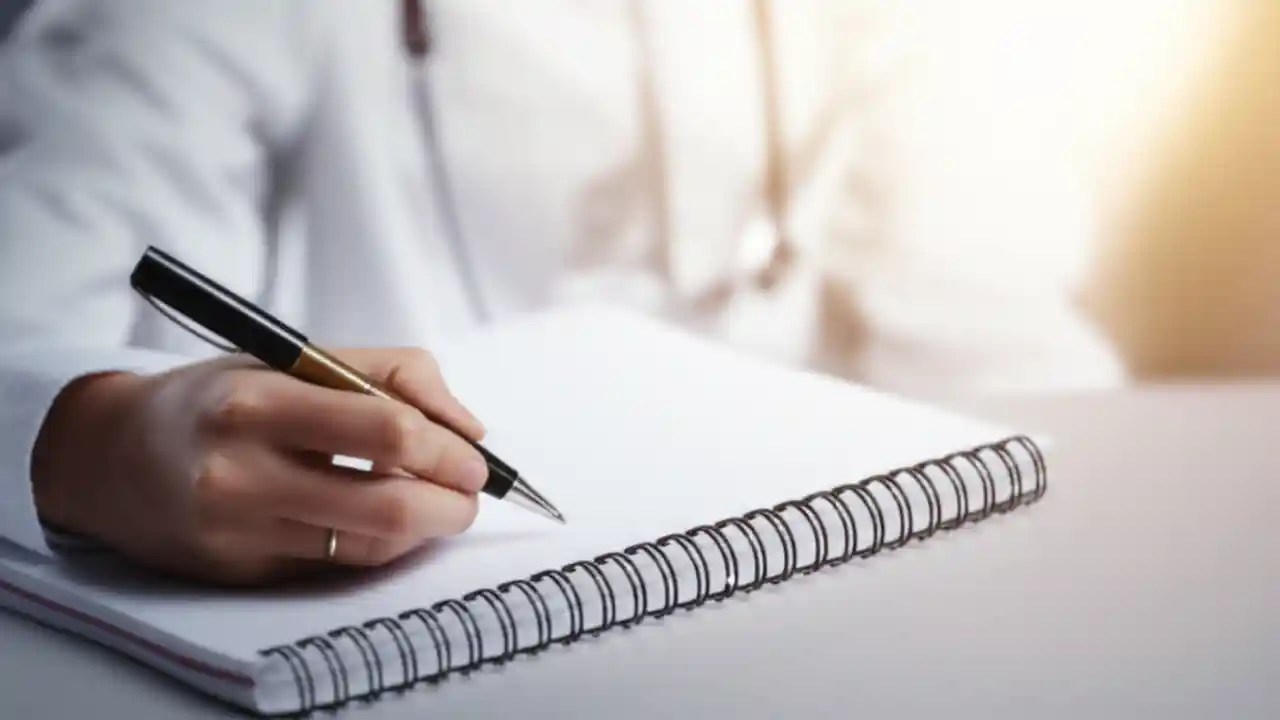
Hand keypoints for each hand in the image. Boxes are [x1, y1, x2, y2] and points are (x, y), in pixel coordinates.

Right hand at [31, 348, 487, 584]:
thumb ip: (392, 373)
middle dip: (452, 504)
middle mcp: (241, 470)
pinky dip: (381, 547)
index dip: (448, 450)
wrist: (113, 455)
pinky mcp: (239, 571)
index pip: (388, 430)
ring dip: (426, 530)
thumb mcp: (294, 357)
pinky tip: (388, 523)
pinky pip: (338, 568)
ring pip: (370, 546)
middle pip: (388, 506)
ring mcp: (237, 530)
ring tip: (438, 505)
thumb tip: (470, 429)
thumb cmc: (222, 397)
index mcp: (260, 399)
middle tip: (471, 492)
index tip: (474, 457)